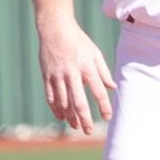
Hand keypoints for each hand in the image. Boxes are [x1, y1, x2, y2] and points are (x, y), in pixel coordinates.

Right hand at [37, 18, 115, 134]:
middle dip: (84, 119)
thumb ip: (104, 72)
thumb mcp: (95, 53)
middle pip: (78, 102)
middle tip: (88, 131)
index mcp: (87, 67)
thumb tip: (113, 88)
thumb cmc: (79, 41)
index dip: (103, 106)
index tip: (107, 117)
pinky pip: (50, 97)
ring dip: (70, 117)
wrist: (55, 28)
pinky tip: (61, 117)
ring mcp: (57, 75)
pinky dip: (55, 109)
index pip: (98, 91)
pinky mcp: (46, 76)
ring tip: (76, 126)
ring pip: (63, 102)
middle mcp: (71, 73)